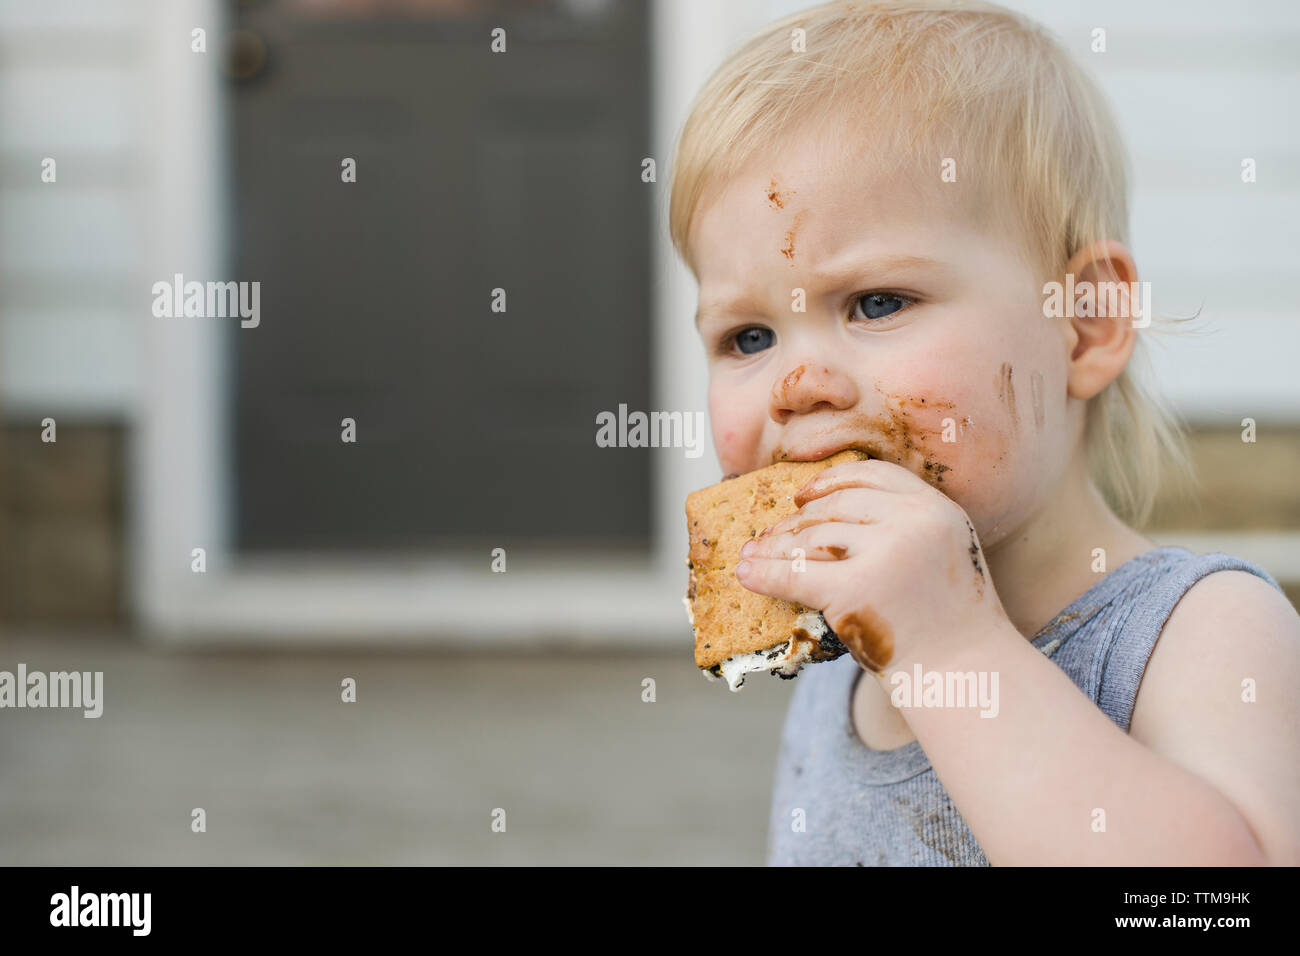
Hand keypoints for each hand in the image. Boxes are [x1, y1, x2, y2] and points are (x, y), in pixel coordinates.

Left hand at [734, 458, 1010, 675]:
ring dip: (776, 547)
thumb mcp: (942, 552)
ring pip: (812, 537)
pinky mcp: (856, 590)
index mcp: (935, 508)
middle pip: (836, 505)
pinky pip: (796, 575)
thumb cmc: (949, 620)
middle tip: (771, 535)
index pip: (873, 475)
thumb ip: (903, 525)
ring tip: (755, 554)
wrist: (965, 671)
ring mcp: (885, 554)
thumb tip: (827, 508)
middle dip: (798, 520)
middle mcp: (912, 522)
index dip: (831, 481)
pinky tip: (746, 574)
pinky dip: (764, 574)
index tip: (804, 494)